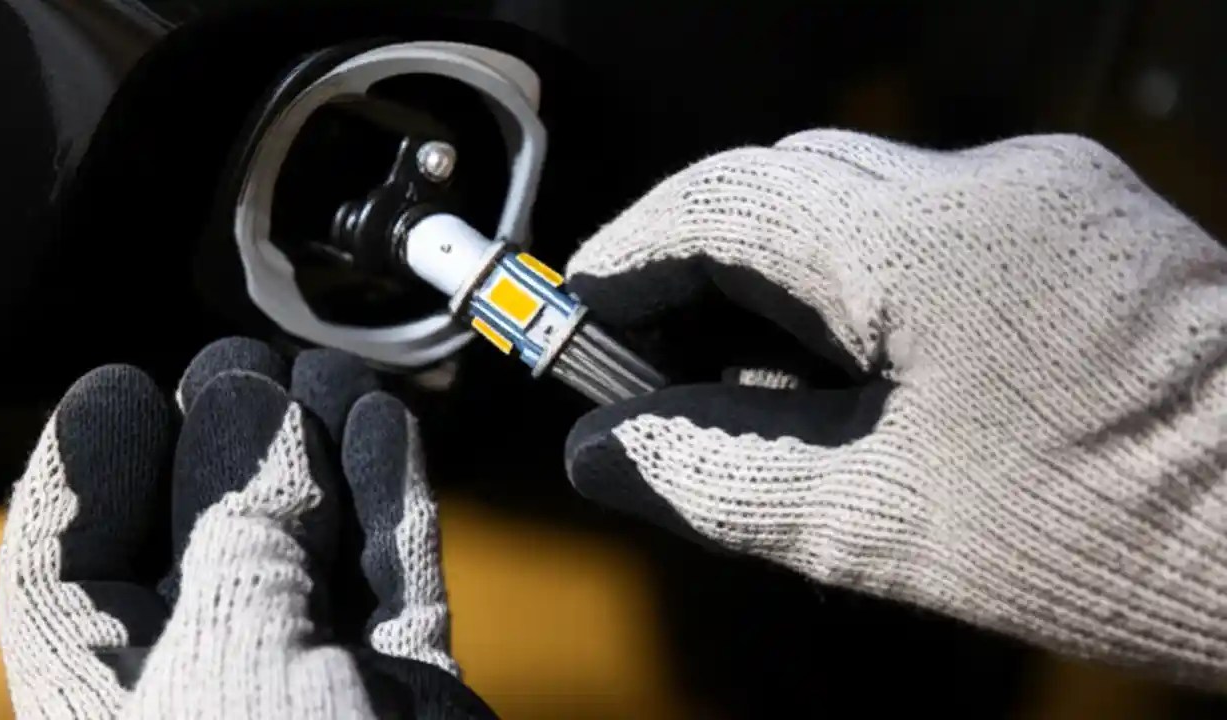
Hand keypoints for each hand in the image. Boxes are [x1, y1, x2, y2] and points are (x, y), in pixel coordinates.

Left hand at [0, 338, 495, 718]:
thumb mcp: (232, 664)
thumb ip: (241, 534)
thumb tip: (245, 407)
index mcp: (116, 710)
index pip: (69, 578)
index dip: (87, 477)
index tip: (119, 388)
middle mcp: (209, 696)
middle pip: (202, 545)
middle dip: (223, 448)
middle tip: (244, 366)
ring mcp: (315, 692)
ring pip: (307, 552)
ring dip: (320, 459)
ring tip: (326, 380)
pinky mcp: (404, 693)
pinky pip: (393, 582)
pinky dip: (393, 503)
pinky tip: (382, 431)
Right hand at [562, 130, 1226, 683]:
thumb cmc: (1121, 537)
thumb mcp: (880, 524)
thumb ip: (717, 475)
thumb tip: (604, 454)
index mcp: (928, 241)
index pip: (725, 201)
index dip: (630, 254)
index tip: (577, 312)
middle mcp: (990, 181)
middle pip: (785, 182)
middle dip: (696, 259)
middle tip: (640, 353)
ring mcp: (1047, 190)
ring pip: (855, 198)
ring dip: (779, 274)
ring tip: (735, 376)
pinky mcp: (1081, 222)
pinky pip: (929, 222)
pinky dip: (858, 280)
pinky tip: (846, 365)